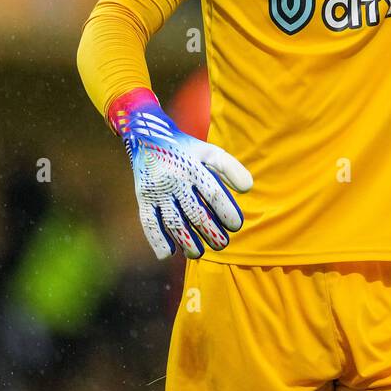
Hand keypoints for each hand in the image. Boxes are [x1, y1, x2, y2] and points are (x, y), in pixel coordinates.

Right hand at [109, 88, 252, 259]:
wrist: (147, 136)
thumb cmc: (187, 149)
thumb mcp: (209, 152)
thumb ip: (230, 168)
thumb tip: (248, 188)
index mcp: (194, 166)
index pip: (213, 193)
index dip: (226, 211)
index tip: (236, 225)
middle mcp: (175, 178)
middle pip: (195, 212)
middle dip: (210, 232)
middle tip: (222, 244)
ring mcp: (157, 189)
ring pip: (173, 221)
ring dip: (186, 241)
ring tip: (197, 253)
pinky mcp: (142, 197)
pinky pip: (148, 221)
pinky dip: (156, 239)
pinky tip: (167, 254)